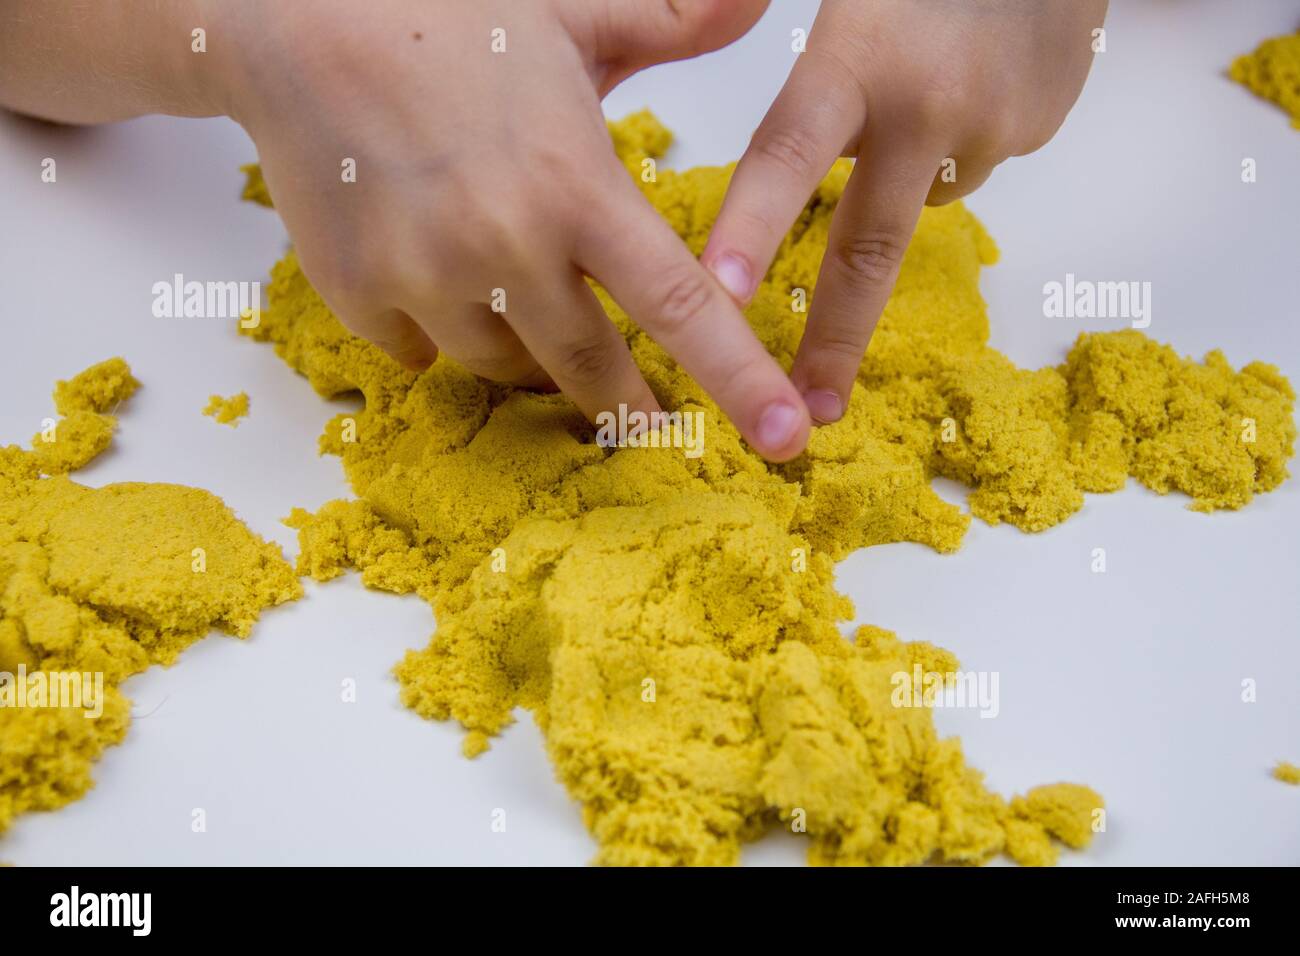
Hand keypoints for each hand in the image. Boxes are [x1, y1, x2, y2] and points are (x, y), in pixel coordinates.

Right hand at [214, 0, 811, 460]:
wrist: (297, 22)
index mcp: (578, 187)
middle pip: (592, 367)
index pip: (684, 307)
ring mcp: (427, 279)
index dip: (742, 381)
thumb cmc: (447, 12)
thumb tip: (763, 2)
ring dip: (529, 352)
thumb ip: (675, 21)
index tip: (786, 441)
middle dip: (625, 400)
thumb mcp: (574, 12)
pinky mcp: (360, 295)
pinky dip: (442, 331)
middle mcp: (507, 248)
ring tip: (521, 299)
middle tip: (643, 410)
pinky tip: (437, 276)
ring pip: (505, 365)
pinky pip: (421, 351)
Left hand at [703, 0, 1106, 423]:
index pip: (786, 157)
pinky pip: (971, 161)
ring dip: (903, 172)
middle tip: (809, 413)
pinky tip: (969, 80)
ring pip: (922, 194)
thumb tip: (764, 154)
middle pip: (868, 247)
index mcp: (857, 59)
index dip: (751, 230)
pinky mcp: (1035, 130)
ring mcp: (991, 126)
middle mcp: (926, 106)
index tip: (715, 299)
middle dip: (834, 341)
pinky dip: (954, 142)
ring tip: (923, 84)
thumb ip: (805, 75)